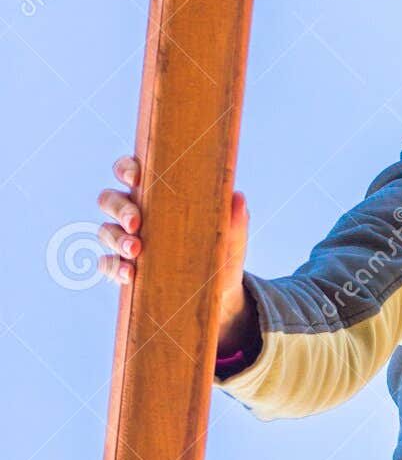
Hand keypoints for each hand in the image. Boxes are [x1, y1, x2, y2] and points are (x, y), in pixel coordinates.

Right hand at [97, 158, 249, 335]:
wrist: (218, 291)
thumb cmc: (220, 253)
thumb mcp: (230, 238)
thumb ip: (234, 220)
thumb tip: (237, 197)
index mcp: (157, 194)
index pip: (130, 170)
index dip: (126, 168)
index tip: (137, 178)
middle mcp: (135, 213)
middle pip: (109, 199)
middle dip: (120, 208)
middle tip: (136, 222)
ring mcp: (126, 240)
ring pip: (106, 230)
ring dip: (117, 238)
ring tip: (135, 251)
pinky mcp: (123, 267)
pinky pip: (107, 264)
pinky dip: (114, 267)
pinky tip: (129, 274)